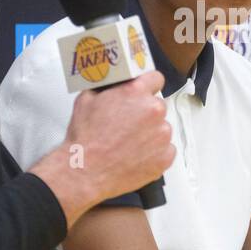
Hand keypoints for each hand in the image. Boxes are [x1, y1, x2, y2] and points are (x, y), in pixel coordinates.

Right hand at [31, 71, 173, 223]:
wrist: (85, 171)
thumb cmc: (85, 138)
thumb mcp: (86, 100)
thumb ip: (105, 88)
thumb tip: (110, 85)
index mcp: (136, 92)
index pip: (156, 78)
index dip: (148, 85)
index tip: (144, 92)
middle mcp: (154, 111)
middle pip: (158, 106)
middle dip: (146, 113)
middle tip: (129, 124)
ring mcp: (162, 135)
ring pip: (162, 129)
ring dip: (151, 133)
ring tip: (130, 144)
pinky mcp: (165, 157)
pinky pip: (166, 150)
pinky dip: (155, 153)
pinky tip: (136, 156)